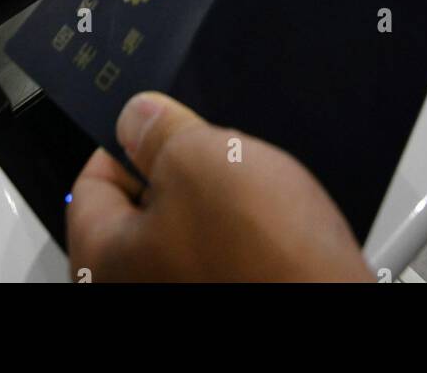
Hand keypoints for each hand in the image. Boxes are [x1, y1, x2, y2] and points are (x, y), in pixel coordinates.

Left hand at [66, 92, 373, 282]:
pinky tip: (273, 235)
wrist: (338, 310)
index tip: (156, 125)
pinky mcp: (233, 300)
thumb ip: (157, 131)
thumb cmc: (268, 261)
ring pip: (186, 240)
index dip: (126, 143)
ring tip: (253, 203)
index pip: (89, 186)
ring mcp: (184, 301)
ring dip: (217, 213)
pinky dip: (244, 245)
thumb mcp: (201, 157)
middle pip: (139, 216)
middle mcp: (134, 295)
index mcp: (105, 264)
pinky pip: (224, 265)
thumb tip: (138, 117)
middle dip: (178, 178)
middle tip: (214, 160)